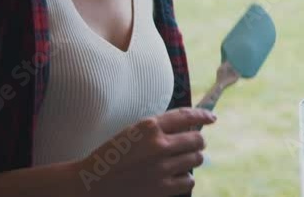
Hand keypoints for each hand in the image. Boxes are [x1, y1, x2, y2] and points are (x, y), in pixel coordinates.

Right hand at [76, 107, 215, 195]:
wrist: (92, 184)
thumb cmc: (112, 156)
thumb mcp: (133, 132)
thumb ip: (158, 128)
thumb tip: (188, 125)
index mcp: (149, 126)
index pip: (187, 116)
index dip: (203, 115)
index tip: (211, 118)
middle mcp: (158, 145)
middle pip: (197, 139)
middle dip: (197, 141)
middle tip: (192, 145)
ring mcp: (162, 168)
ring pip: (196, 159)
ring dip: (191, 159)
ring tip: (178, 162)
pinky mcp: (162, 188)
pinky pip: (189, 180)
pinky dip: (184, 178)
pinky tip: (174, 177)